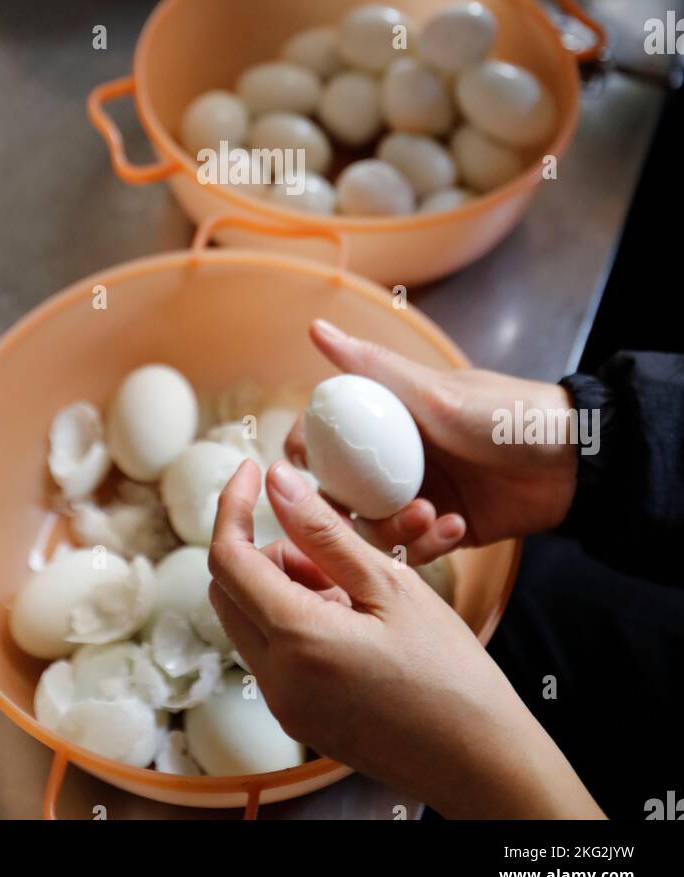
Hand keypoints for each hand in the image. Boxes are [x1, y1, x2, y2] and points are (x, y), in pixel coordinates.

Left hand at [209, 457, 603, 817]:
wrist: (480, 760)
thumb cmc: (450, 672)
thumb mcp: (389, 586)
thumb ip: (323, 531)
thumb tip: (276, 481)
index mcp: (296, 640)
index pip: (226, 557)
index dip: (232, 505)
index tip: (252, 470)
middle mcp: (276, 679)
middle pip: (229, 589)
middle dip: (264, 550)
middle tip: (326, 545)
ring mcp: (284, 705)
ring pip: (250, 620)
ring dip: (282, 587)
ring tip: (352, 588)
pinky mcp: (299, 719)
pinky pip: (273, 654)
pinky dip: (295, 621)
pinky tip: (352, 620)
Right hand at [285, 319, 577, 563]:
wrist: (570, 461)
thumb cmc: (503, 412)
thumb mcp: (433, 391)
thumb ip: (372, 367)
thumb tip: (315, 327)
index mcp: (384, 420)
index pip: (322, 439)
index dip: (306, 457)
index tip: (309, 472)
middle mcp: (394, 457)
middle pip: (342, 496)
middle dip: (356, 510)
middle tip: (384, 509)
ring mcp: (418, 494)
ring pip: (375, 528)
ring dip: (396, 528)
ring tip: (432, 517)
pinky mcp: (443, 528)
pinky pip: (414, 549)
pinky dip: (429, 543)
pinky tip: (456, 527)